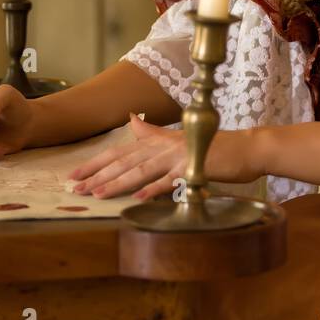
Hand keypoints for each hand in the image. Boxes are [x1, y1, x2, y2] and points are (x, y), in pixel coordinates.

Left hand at [67, 113, 263, 199]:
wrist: (246, 148)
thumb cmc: (212, 147)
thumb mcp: (178, 139)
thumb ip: (153, 132)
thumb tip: (131, 120)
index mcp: (158, 141)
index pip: (120, 152)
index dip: (96, 162)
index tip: (74, 174)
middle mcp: (163, 146)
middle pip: (124, 160)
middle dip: (98, 174)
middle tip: (75, 188)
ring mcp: (177, 156)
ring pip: (140, 170)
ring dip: (117, 183)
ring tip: (96, 193)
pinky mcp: (192, 168)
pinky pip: (169, 180)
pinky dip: (152, 189)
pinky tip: (136, 198)